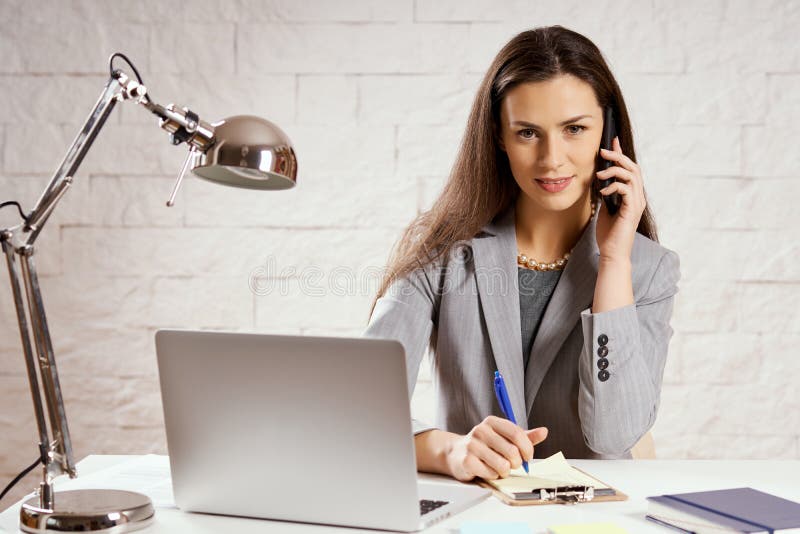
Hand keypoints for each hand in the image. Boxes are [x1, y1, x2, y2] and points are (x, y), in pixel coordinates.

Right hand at [444, 417, 547, 481]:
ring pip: (502, 465)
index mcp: (492, 422)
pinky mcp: (467, 461)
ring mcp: (472, 445)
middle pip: (512, 451)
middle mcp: (481, 431)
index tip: (528, 456)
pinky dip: (493, 475)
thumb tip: (544, 431)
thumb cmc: (484, 445)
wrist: (456, 453)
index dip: (527, 448)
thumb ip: (525, 436)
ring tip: (498, 467)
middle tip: (512, 464)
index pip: (516, 433)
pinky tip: (487, 470)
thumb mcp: (504, 437)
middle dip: (517, 463)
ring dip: (505, 471)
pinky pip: (490, 473)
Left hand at [595, 136, 646, 261]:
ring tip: (599, 174)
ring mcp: (637, 203)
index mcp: (632, 196)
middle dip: (618, 157)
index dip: (621, 154)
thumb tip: (599, 181)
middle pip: (633, 168)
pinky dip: (614, 186)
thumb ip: (606, 195)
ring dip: (614, 170)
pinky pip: (626, 189)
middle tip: (603, 152)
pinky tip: (603, 192)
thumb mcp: (604, 209)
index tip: (612, 142)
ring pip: (632, 175)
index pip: (629, 170)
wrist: (611, 253)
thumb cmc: (608, 235)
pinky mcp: (632, 210)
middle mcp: (638, 197)